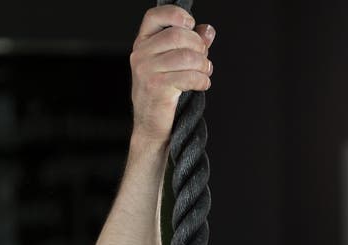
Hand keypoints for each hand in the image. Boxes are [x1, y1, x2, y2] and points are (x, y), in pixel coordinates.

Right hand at [130, 4, 215, 145]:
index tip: (191, 25)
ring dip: (202, 64)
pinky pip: (187, 76)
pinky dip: (201, 79)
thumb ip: (190, 44)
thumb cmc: (161, 95)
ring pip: (185, 56)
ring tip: (205, 72)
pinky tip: (203, 84)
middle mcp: (140, 54)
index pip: (155, 15)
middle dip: (198, 46)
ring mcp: (146, 71)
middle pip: (177, 34)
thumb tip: (207, 30)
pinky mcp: (156, 87)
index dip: (176, 15)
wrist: (151, 127)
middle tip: (205, 59)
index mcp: (142, 44)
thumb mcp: (173, 65)